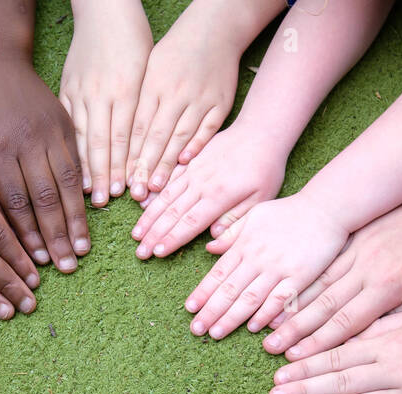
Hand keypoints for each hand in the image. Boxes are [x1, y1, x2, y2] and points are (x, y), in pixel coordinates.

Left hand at [0, 55, 88, 272]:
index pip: (14, 201)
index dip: (28, 235)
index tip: (36, 262)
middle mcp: (25, 140)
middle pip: (45, 198)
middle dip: (56, 237)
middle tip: (66, 268)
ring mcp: (49, 131)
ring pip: (66, 184)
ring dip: (75, 221)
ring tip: (80, 251)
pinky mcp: (64, 124)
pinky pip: (77, 164)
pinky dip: (82, 193)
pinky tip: (87, 217)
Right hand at [59, 0, 152, 206]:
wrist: (104, 9)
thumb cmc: (134, 40)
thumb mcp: (149, 71)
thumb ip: (147, 109)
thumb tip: (154, 148)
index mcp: (125, 89)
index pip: (123, 136)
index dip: (122, 166)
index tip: (122, 191)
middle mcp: (100, 93)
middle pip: (101, 142)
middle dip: (101, 175)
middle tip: (102, 203)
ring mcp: (79, 91)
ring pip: (82, 135)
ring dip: (84, 166)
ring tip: (84, 192)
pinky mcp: (66, 88)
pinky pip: (66, 123)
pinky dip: (68, 145)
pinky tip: (66, 165)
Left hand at [126, 8, 241, 199]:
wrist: (214, 31)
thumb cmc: (176, 52)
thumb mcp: (150, 70)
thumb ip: (139, 102)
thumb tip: (123, 137)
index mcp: (153, 86)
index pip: (138, 126)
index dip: (129, 154)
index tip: (122, 178)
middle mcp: (175, 93)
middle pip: (157, 135)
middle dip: (145, 166)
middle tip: (137, 192)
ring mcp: (199, 99)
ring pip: (180, 136)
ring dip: (167, 163)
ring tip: (157, 186)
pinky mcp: (220, 103)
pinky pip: (207, 129)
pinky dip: (196, 146)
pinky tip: (185, 162)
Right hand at [132, 123, 284, 258]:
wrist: (260, 131)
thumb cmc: (265, 168)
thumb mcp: (261, 198)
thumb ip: (236, 219)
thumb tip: (213, 239)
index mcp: (218, 196)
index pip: (190, 223)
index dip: (172, 239)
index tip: (156, 253)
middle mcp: (200, 184)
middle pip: (172, 213)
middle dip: (153, 234)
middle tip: (140, 252)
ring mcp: (193, 171)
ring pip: (165, 197)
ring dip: (149, 217)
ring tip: (135, 234)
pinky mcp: (190, 161)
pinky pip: (168, 179)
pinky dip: (154, 192)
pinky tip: (142, 203)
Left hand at [184, 190, 349, 338]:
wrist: (325, 208)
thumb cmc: (289, 212)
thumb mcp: (255, 215)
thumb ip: (232, 233)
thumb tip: (209, 248)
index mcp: (245, 244)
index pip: (218, 273)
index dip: (202, 292)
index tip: (189, 309)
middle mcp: (258, 258)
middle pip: (229, 289)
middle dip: (210, 311)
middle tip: (196, 329)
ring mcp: (279, 268)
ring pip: (250, 297)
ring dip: (231, 317)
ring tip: (216, 333)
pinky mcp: (300, 276)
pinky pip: (279, 299)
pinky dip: (265, 314)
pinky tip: (253, 327)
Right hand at [262, 191, 401, 359]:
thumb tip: (367, 345)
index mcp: (391, 282)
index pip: (348, 320)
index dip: (319, 343)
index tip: (295, 359)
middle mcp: (369, 264)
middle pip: (325, 302)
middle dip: (296, 328)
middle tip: (270, 347)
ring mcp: (361, 247)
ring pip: (320, 281)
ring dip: (294, 304)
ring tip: (270, 323)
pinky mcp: (360, 237)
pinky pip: (327, 262)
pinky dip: (305, 280)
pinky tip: (286, 292)